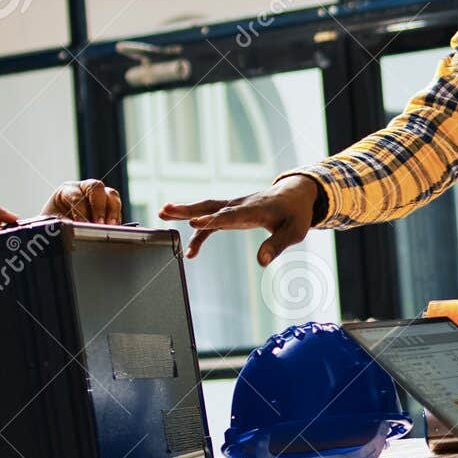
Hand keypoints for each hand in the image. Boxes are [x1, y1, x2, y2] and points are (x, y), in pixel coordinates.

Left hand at [43, 179, 121, 223]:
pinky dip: (116, 216)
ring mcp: (98, 195)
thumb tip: (77, 228)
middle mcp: (83, 188)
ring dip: (112, 211)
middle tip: (99, 224)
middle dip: (98, 207)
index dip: (80, 211)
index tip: (83, 225)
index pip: (76, 196)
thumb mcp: (54, 224)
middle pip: (96, 187)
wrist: (57, 230)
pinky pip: (117, 206)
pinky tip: (113, 228)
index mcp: (66, 190)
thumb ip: (64, 224)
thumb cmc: (54, 226)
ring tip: (110, 226)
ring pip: (111, 194)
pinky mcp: (108, 205)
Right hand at [158, 174, 318, 264]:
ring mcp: (234, 207)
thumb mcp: (294, 232)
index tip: (193, 223)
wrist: (294, 195)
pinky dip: (200, 233)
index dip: (212, 220)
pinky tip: (190, 251)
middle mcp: (240, 205)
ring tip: (162, 214)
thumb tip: (261, 262)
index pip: (230, 215)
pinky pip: (212, 221)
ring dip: (185, 212)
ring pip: (206, 209)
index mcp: (255, 209)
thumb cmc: (295, 214)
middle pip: (211, 207)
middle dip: (187, 209)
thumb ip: (277, 245)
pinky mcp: (232, 212)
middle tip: (165, 210)